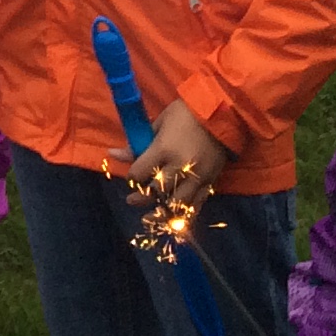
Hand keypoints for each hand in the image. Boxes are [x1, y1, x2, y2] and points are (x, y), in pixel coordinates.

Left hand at [115, 98, 232, 216]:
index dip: (132, 177)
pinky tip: (173, 221)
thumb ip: (139, 142)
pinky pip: (196, 205)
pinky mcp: (210, 182)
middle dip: (141, 198)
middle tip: (131, 201)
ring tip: (148, 218)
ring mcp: (196, 177)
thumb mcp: (159, 122)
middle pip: (156, 191)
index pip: (140, 172)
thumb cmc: (186, 113)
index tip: (131, 177)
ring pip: (175, 203)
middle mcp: (179, 167)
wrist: (222, 114)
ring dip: (160, 214)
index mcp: (163, 149)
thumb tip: (113, 154)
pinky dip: (184, 215)